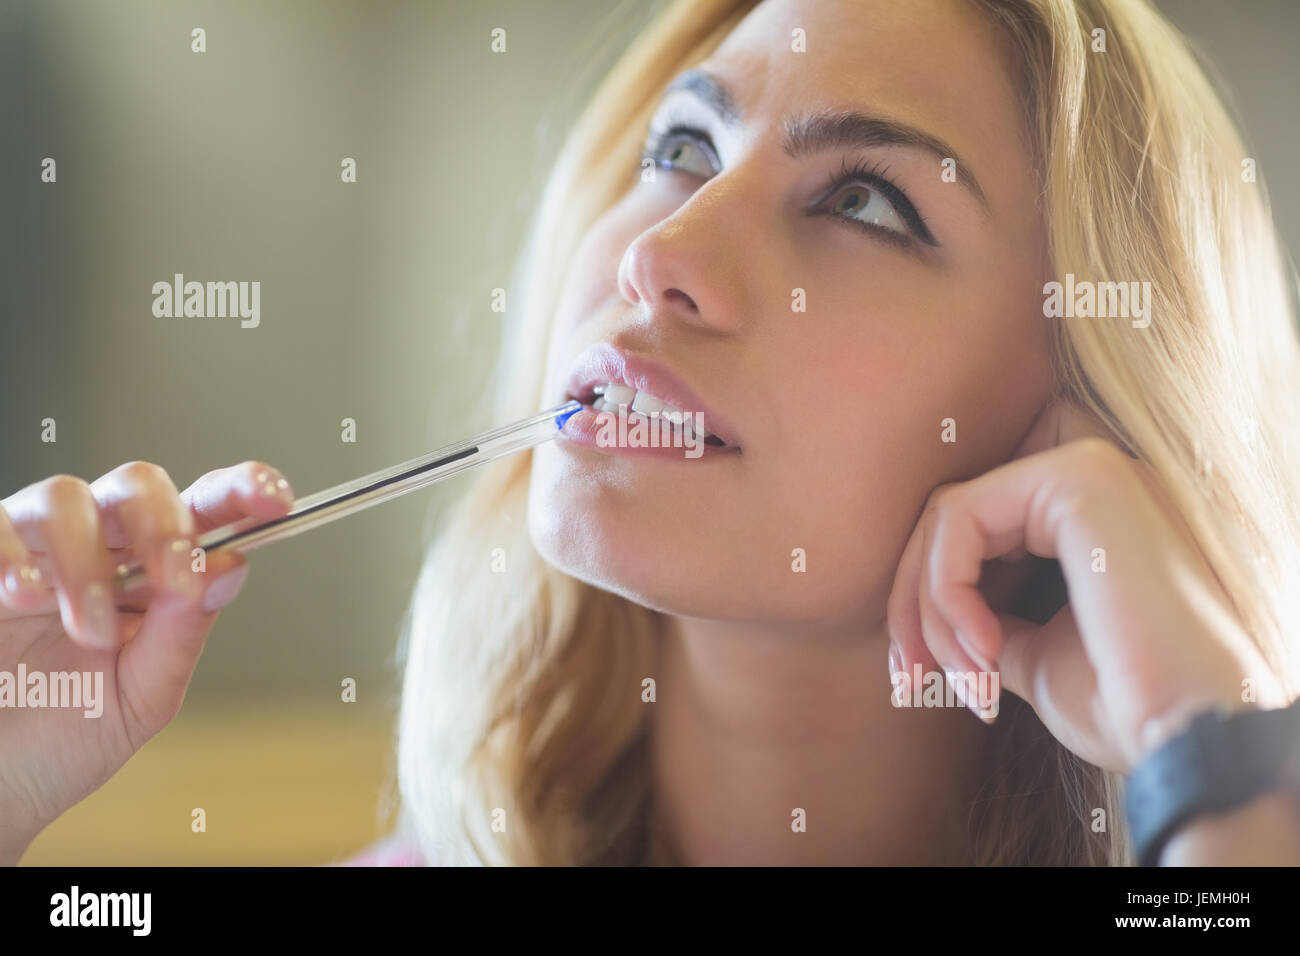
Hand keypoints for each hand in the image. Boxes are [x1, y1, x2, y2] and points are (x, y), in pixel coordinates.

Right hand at [0, 460, 293, 863]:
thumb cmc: (62, 742)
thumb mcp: (140, 698)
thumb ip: (182, 633)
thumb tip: (231, 565)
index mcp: (151, 575)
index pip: (203, 512)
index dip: (241, 491)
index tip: (274, 499)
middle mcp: (96, 547)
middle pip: (139, 487)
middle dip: (166, 525)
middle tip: (173, 579)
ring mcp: (32, 548)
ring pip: (67, 497)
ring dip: (88, 562)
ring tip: (87, 629)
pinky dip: (13, 557)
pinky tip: (22, 598)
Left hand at [886, 400, 1287, 773]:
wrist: (1190, 737)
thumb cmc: (1123, 704)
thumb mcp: (1030, 653)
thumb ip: (985, 616)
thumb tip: (931, 613)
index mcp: (1085, 516)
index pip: (965, 532)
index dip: (921, 607)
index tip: (913, 677)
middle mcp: (1090, 478)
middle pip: (948, 521)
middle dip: (914, 609)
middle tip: (911, 680)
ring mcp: (1086, 470)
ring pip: (947, 518)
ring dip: (932, 611)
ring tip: (970, 679)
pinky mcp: (1076, 478)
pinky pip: (960, 518)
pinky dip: (948, 591)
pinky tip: (985, 648)